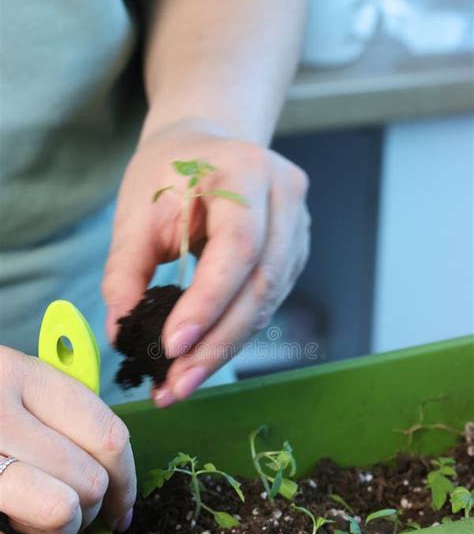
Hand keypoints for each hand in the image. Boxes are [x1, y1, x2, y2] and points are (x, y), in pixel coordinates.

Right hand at [0, 347, 135, 533]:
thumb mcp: (4, 384)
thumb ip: (54, 416)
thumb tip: (111, 486)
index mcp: (19, 375)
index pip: (107, 434)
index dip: (126, 481)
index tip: (121, 509)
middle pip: (89, 479)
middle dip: (87, 509)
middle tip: (64, 512)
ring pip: (60, 512)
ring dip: (55, 530)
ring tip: (33, 523)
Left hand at [102, 119, 309, 405]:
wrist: (206, 148)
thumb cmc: (168, 172)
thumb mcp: (136, 210)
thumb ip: (125, 270)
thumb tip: (122, 333)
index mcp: (247, 172)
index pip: (238, 246)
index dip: (209, 301)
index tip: (172, 347)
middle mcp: (285, 199)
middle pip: (261, 285)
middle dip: (216, 343)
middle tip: (175, 385)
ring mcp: (297, 229)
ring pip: (267, 303)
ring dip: (224, 349)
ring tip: (181, 383)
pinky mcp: (293, 256)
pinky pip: (266, 304)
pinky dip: (232, 335)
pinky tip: (201, 359)